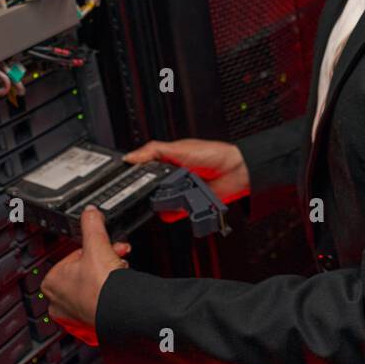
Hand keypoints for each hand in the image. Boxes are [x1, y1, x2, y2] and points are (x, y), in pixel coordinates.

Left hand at [39, 207, 130, 345]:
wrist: (120, 311)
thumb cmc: (102, 287)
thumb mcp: (97, 245)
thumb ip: (92, 224)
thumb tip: (90, 212)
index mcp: (51, 282)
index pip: (73, 256)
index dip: (92, 249)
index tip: (104, 247)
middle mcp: (57, 301)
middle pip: (83, 271)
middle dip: (102, 262)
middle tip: (114, 257)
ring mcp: (72, 315)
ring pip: (91, 286)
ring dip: (107, 276)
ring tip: (120, 272)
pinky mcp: (88, 324)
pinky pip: (97, 302)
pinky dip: (108, 294)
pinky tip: (118, 289)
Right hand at [124, 138, 249, 221]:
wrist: (236, 171)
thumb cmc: (213, 154)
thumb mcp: (179, 148)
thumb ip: (154, 151)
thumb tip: (130, 157)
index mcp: (168, 161)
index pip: (145, 170)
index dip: (136, 176)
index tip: (128, 181)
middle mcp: (173, 178)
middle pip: (151, 190)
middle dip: (149, 192)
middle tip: (150, 191)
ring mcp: (181, 192)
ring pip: (160, 204)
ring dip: (161, 204)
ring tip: (166, 198)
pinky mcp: (188, 206)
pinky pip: (173, 215)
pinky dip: (171, 214)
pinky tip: (175, 208)